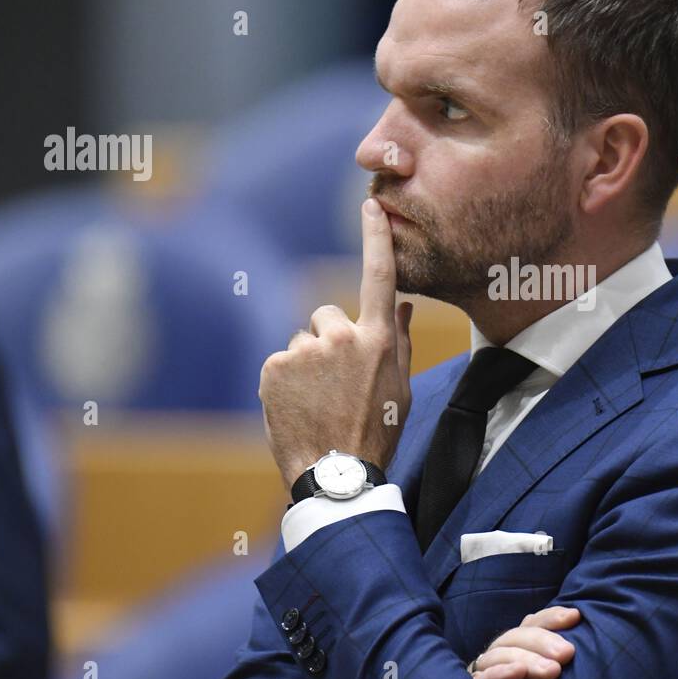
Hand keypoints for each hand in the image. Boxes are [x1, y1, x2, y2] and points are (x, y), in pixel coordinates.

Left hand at [258, 199, 413, 488]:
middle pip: (327, 316)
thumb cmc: (375, 433)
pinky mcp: (274, 366)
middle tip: (336, 383)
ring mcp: (304, 350)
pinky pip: (281, 361)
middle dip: (329, 340)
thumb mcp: (398, 389)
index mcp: (377, 339)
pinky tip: (298, 407)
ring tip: (317, 402)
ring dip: (306, 363)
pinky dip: (285, 380)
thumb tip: (403, 306)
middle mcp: (340, 336)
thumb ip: (399, 341)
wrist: (336, 475)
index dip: (375, 236)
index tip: (370, 204)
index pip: (378, 276)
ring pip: (301, 341)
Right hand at [468, 606, 580, 678]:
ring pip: (499, 654)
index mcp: (516, 646)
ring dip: (527, 659)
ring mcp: (484, 671)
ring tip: (552, 671)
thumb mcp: (546, 673)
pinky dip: (499, 674)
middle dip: (543, 640)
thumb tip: (577, 626)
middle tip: (568, 653)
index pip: (530, 624)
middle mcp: (498, 655)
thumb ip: (556, 657)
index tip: (574, 617)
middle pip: (515, 636)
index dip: (550, 618)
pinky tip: (518, 673)